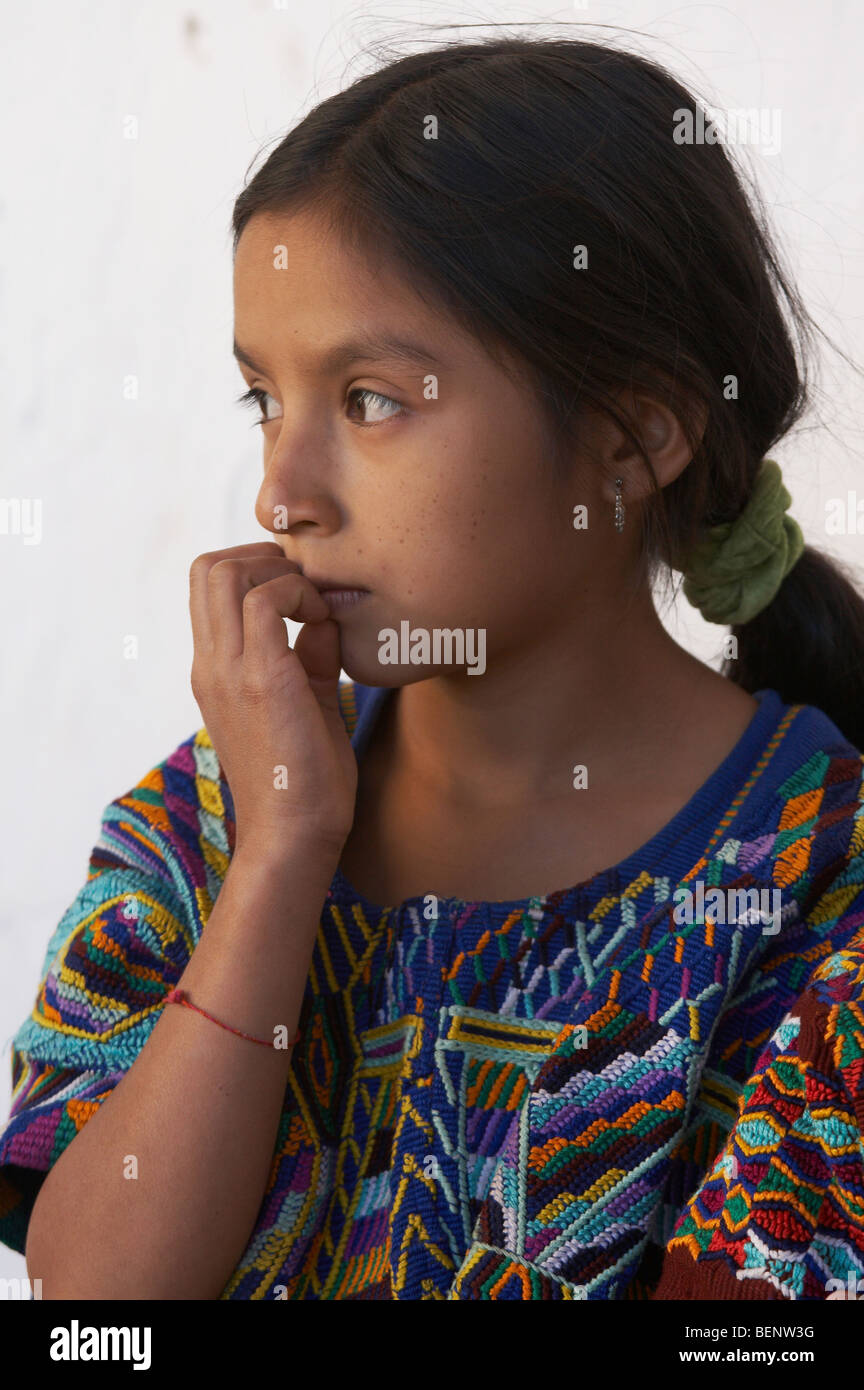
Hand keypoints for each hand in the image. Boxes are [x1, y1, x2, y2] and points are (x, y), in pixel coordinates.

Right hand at [189, 542, 357, 855]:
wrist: (295, 836)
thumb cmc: (306, 778)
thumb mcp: (305, 699)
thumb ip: (309, 654)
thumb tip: (324, 615)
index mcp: (214, 670)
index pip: (207, 585)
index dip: (253, 568)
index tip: (300, 595)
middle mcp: (211, 665)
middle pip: (206, 566)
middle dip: (262, 557)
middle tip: (305, 588)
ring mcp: (229, 672)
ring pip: (226, 573)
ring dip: (280, 574)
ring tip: (315, 607)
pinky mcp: (261, 681)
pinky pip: (265, 603)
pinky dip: (299, 596)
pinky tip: (325, 626)